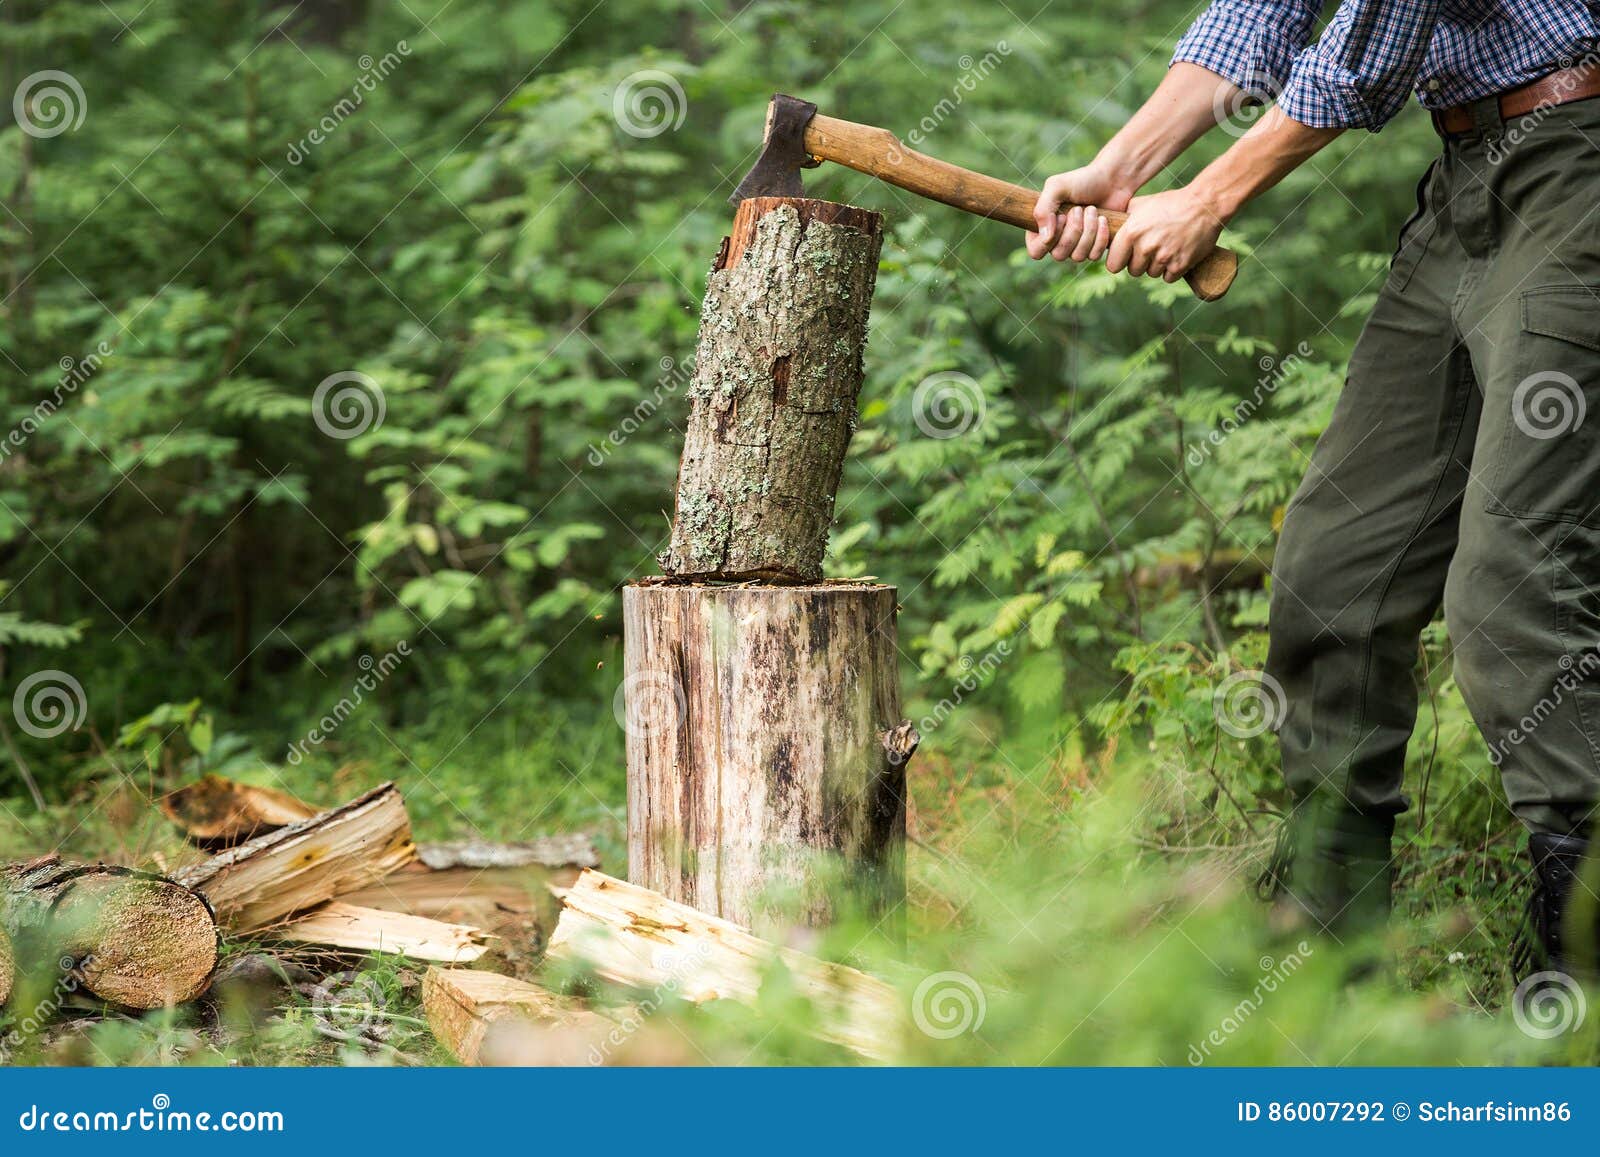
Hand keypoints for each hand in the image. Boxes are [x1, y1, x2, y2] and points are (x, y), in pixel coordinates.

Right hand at [1025, 164, 1134, 262]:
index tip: (1061, 217)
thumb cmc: (1082, 181)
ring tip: (1092, 210)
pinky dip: (1100, 236)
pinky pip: (1094, 256)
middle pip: (1059, 255)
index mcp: (1042, 228)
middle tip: (1079, 209)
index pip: (1036, 252)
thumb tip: (1045, 236)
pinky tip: (1103, 219)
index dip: (1048, 240)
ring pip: (1077, 256)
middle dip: (1073, 230)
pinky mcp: (1095, 248)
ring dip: (1088, 230)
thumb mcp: (1056, 186)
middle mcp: (1057, 241)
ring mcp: (1076, 247)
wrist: (1113, 180)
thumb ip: (1043, 209)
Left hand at [1104, 186, 1223, 281]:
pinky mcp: (1180, 264)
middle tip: (1151, 251)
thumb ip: (1124, 218)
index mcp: (1132, 232)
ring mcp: (1163, 257)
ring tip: (1166, 248)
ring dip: (1157, 266)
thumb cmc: (1171, 203)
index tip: (1125, 258)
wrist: (1205, 204)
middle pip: (1133, 271)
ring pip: (1151, 274)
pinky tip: (1176, 255)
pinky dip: (1172, 270)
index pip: (1113, 265)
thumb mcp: (1142, 204)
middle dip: (1140, 264)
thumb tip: (1109, 228)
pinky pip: (1168, 277)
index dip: (1119, 262)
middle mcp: (1145, 246)